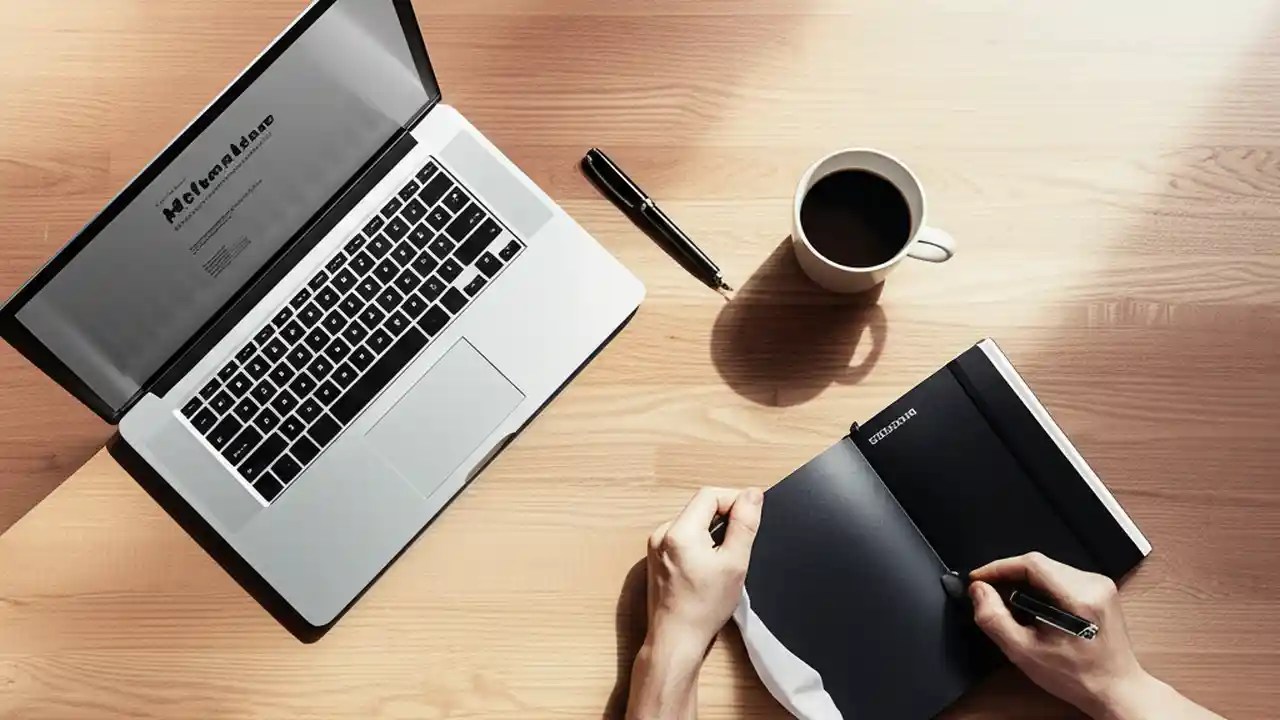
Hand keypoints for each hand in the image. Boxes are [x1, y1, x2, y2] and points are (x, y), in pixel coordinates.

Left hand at [626, 487, 763, 719]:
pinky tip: (707, 567)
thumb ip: (744, 524)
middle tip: (739, 542)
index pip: (710, 494)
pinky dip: (698, 543)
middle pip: (699, 507)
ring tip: (723, 559)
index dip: (734, 500)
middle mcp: (662, 534)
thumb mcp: (734, 563)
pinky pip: (682, 537)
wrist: (675, 639)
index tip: (750, 517)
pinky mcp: (655, 557)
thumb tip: (752, 495)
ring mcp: (655, 546)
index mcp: (679, 531)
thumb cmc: (703, 608)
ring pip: (691, 522)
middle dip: (724, 517)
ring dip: (711, 531)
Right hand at [969, 553, 1146, 718]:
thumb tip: (979, 590)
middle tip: (989, 593)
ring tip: (1008, 602)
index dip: (998, 567)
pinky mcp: (1101, 589)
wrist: (1116, 690)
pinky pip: (1061, 576)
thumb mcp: (1024, 653)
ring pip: (1049, 569)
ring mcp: (1100, 584)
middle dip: (1009, 575)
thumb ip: (995, 619)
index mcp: (1079, 597)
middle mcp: (1094, 584)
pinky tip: (1033, 607)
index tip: (977, 579)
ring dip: (1025, 581)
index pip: (1031, 563)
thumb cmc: (1075, 677)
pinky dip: (1041, 586)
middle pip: (1040, 563)